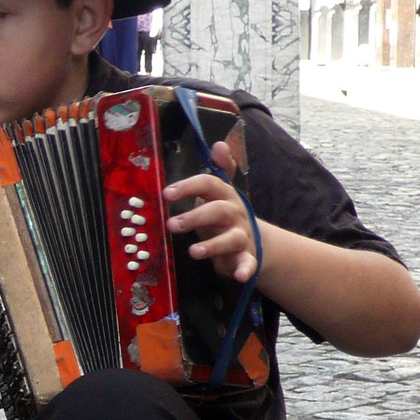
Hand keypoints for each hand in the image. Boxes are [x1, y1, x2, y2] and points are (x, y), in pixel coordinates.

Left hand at [164, 139, 257, 282]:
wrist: (253, 243)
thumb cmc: (224, 216)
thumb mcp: (218, 194)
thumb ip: (216, 171)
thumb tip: (219, 143)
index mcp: (223, 196)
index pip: (209, 184)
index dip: (188, 187)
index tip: (166, 194)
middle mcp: (234, 213)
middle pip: (218, 211)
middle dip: (195, 217)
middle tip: (170, 224)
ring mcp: (241, 236)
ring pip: (231, 238)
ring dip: (212, 245)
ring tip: (193, 252)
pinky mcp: (247, 257)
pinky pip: (248, 263)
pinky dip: (245, 269)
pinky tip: (239, 276)